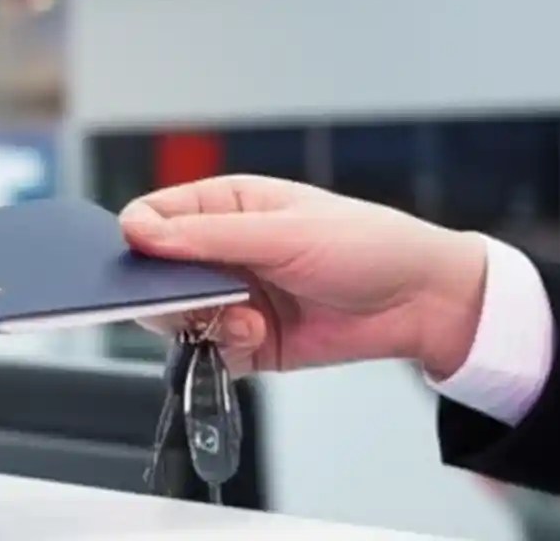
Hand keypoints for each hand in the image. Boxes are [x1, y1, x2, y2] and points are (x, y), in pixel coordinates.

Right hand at [119, 175, 487, 379]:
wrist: (420, 302)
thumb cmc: (367, 245)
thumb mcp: (284, 233)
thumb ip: (208, 236)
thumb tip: (139, 231)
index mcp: (228, 205)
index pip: (156, 217)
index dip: (139, 239)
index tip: (138, 260)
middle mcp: (224, 251)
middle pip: (158, 276)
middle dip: (167, 293)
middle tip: (191, 300)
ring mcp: (236, 297)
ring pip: (179, 319)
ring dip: (201, 324)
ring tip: (242, 320)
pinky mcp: (250, 341)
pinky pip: (209, 353)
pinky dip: (221, 351)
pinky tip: (254, 337)